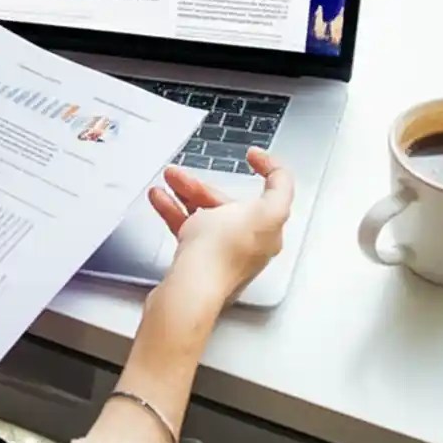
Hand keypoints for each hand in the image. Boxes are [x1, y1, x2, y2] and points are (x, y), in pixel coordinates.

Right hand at [148, 148, 293, 303]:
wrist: (191, 287)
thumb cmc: (223, 254)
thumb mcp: (266, 212)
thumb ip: (280, 189)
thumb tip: (281, 179)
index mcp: (269, 230)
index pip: (277, 193)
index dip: (268, 167)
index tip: (251, 155)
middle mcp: (249, 243)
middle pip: (230, 203)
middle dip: (204, 184)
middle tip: (182, 173)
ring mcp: (223, 252)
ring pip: (205, 215)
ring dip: (185, 194)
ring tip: (167, 181)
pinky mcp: (200, 261)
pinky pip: (188, 229)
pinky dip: (174, 211)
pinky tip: (161, 200)